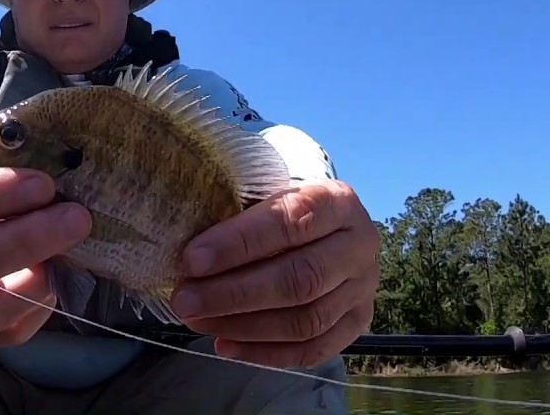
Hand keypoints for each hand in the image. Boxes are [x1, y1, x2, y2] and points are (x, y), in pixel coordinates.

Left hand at [170, 179, 379, 367]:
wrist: (324, 226)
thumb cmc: (281, 209)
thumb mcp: (265, 195)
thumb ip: (237, 219)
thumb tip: (189, 259)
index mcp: (338, 202)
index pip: (289, 221)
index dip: (238, 243)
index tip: (192, 260)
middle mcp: (360, 245)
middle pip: (300, 279)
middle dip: (234, 293)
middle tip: (186, 299)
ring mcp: (363, 289)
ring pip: (306, 320)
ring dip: (244, 326)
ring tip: (198, 321)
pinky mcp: (357, 323)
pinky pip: (313, 350)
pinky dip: (265, 353)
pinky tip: (225, 345)